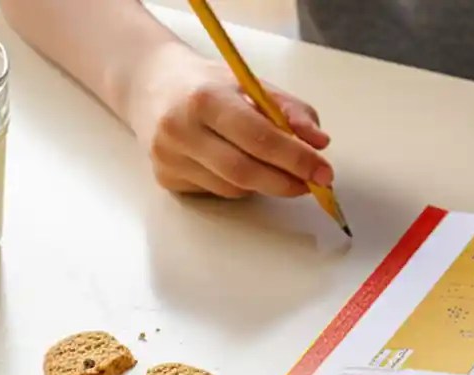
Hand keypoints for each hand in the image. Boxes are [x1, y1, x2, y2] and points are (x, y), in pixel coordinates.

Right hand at [128, 44, 332, 198]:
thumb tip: (319, 144)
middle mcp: (180, 129)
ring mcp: (169, 157)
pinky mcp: (165, 177)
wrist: (149, 84)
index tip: (324, 172)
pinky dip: (239, 185)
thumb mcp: (250, 84)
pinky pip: (216, 191)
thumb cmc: (206, 84)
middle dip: (286, 182)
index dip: (296, 159)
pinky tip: (237, 164)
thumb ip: (290, 110)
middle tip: (312, 184)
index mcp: (205, 98)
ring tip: (274, 167)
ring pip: (233, 188)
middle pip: (245, 172)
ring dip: (264, 184)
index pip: (259, 138)